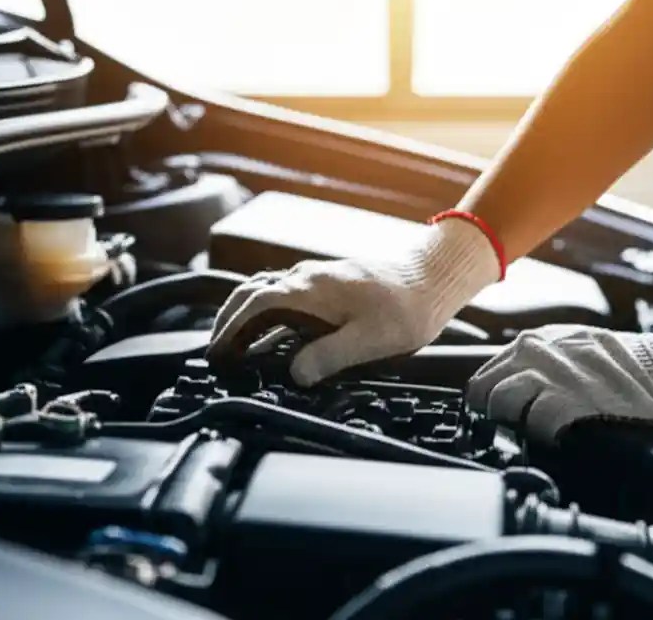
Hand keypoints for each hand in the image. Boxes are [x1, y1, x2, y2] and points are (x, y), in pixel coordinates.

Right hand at [207, 217, 499, 385]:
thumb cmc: (409, 309)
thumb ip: (328, 358)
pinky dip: (269, 311)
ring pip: (268, 290)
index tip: (217, 352)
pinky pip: (287, 293)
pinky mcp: (331, 282)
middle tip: (217, 350)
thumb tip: (294, 374)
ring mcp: (318, 277)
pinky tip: (275, 332)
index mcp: (311, 290)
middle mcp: (308, 278)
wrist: (435, 277)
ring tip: (237, 343)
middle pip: (252, 292)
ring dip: (247, 314)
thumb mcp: (370, 341)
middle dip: (228, 320)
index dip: (230, 329)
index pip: (254, 304)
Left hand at [465, 316, 652, 443]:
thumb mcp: (579, 345)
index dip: (487, 401)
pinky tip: (555, 440)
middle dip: (491, 415)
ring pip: (498, 404)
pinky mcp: (568, 401)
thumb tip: (517, 387)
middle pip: (483, 389)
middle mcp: (538, 352)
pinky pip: (531, 425)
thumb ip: (544, 360)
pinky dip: (539, 438)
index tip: (493, 420)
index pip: (486, 372)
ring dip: (511, 425)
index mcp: (538, 340)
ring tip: (531, 435)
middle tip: (508, 433)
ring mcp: (551, 376)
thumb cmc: (630, 364)